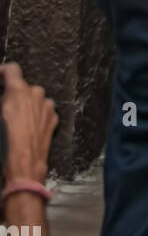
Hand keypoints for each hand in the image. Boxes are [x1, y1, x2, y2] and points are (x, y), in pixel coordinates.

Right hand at [0, 63, 57, 184]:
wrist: (24, 166)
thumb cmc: (6, 143)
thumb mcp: (0, 115)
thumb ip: (4, 102)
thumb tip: (5, 100)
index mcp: (18, 91)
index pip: (12, 69)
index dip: (3, 71)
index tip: (0, 75)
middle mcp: (36, 94)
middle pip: (23, 88)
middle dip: (14, 96)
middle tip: (5, 109)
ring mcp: (47, 106)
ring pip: (34, 100)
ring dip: (26, 106)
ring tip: (16, 123)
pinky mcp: (53, 119)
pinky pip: (42, 111)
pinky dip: (35, 116)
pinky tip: (27, 130)